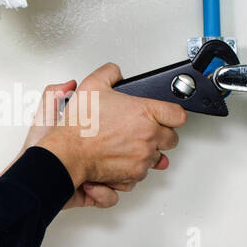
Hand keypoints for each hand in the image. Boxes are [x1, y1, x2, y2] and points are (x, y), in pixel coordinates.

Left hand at [6, 80, 124, 209]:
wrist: (35, 180)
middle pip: (130, 156)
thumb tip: (70, 83)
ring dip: (115, 177)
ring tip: (99, 172)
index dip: (127, 131)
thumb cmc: (39, 149)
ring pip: (126, 180)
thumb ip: (53, 94)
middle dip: (126, 157)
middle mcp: (98, 157)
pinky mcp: (95, 195)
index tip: (125, 129)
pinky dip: (104, 193)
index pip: (119, 131)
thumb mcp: (45, 116)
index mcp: (91, 136)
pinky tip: (91, 185)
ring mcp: (98, 176)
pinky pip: (112, 197)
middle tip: (115, 152)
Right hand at [35, 62, 186, 199]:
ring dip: (148, 151)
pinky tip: (124, 158)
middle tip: (146, 131)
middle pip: (172, 138)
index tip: (167, 115)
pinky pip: (144, 172)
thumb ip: (109, 72)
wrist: (68, 153)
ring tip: (131, 145)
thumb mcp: (93, 85)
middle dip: (161, 134)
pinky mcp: (134, 174)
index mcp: (145, 113)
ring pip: (158, 157)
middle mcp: (148, 136)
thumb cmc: (79, 125)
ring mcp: (143, 157)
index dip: (173, 114)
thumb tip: (115, 72)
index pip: (178, 115)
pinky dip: (136, 167)